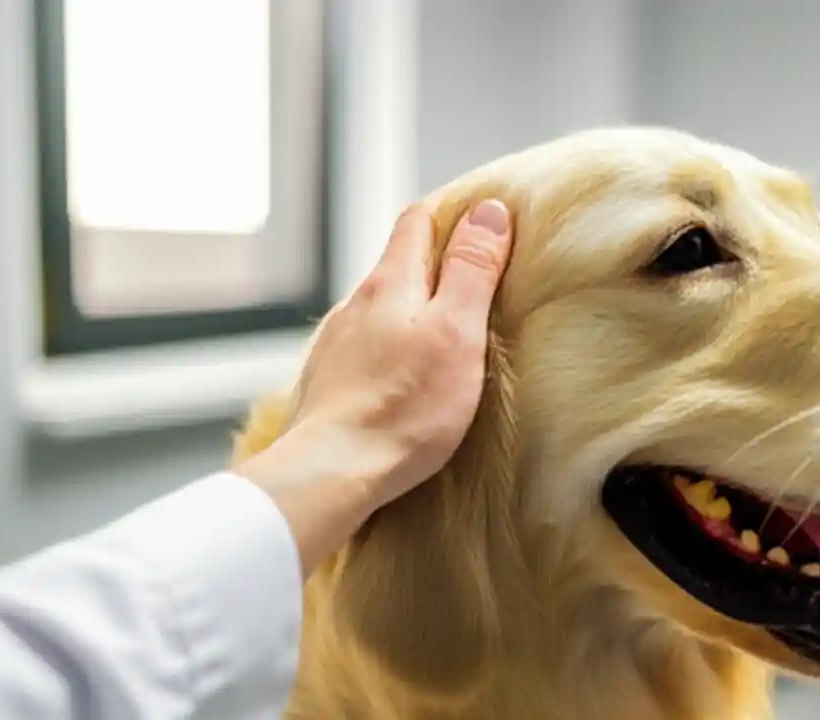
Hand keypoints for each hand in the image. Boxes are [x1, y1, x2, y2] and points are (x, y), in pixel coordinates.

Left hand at [238, 200, 513, 575]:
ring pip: (382, 307)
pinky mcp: (331, 380)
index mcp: (390, 282)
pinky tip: (408, 373)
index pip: (418, 220)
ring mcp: (338, 342)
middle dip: (437, 262)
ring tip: (447, 330)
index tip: (485, 219)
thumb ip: (472, 270)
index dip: (452, 211)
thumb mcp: (457, 331)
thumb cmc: (404, 408)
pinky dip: (394, 345)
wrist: (333, 471)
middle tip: (478, 276)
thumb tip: (488, 211)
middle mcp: (356, 303)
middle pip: (399, 262)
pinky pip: (368, 346)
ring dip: (414, 308)